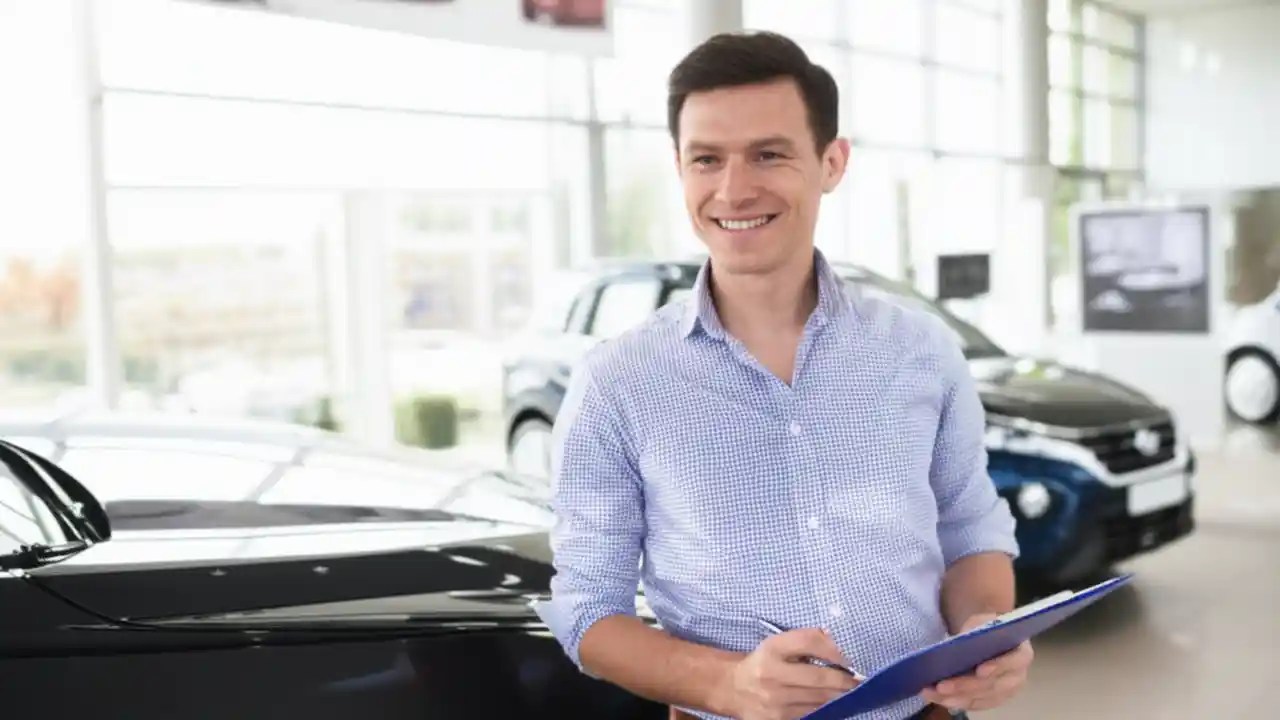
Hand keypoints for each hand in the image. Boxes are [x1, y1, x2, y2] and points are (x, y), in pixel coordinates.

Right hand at [722, 628, 859, 719]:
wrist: (732, 688)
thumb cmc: (763, 662)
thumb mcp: (778, 644)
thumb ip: (807, 639)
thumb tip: (837, 640)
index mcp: (772, 649)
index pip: (809, 642)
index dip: (834, 650)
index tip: (850, 660)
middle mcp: (771, 675)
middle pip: (818, 678)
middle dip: (844, 681)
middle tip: (861, 682)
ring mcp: (773, 702)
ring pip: (817, 701)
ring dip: (838, 697)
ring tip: (851, 693)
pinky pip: (809, 715)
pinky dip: (824, 710)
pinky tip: (833, 705)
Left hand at [920, 613, 1032, 712]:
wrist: (989, 637)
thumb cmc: (987, 627)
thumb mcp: (982, 621)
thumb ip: (976, 631)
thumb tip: (959, 643)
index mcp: (1021, 652)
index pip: (1014, 661)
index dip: (998, 666)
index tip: (979, 670)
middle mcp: (1018, 675)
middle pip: (992, 685)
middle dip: (965, 686)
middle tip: (941, 686)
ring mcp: (1007, 690)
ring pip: (982, 698)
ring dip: (956, 698)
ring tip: (932, 694)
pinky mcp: (994, 699)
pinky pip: (976, 704)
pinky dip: (957, 702)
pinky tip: (939, 699)